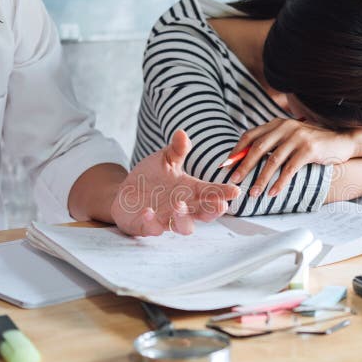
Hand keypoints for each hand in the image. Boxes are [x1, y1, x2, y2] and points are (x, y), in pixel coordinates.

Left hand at [111, 130, 240, 236]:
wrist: (125, 193)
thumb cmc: (152, 177)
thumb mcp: (165, 160)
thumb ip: (176, 150)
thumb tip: (182, 133)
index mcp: (190, 190)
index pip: (211, 192)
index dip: (224, 192)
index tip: (236, 190)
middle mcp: (184, 208)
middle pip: (205, 214)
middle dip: (213, 211)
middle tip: (221, 206)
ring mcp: (167, 219)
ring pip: (184, 227)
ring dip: (184, 218)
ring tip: (179, 205)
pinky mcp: (149, 226)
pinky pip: (153, 228)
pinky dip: (151, 222)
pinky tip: (147, 211)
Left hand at [228, 118, 356, 197]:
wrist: (341, 141)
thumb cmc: (313, 143)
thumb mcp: (291, 138)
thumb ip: (273, 144)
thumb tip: (247, 159)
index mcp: (277, 124)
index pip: (251, 135)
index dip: (237, 150)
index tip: (226, 165)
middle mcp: (286, 127)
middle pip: (258, 148)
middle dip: (244, 166)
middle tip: (234, 180)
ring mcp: (298, 137)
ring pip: (273, 160)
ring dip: (261, 178)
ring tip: (253, 192)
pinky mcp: (309, 149)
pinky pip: (290, 169)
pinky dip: (280, 183)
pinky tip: (273, 193)